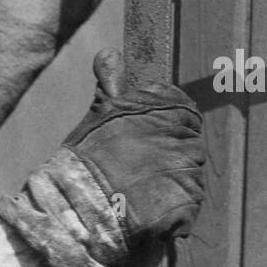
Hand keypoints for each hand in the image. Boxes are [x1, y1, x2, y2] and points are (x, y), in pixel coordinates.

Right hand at [63, 48, 205, 246]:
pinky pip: (187, 208)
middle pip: (189, 146)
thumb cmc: (85, 158)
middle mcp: (184, 137)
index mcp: (168, 109)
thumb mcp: (99, 114)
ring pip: (189, 177)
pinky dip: (169, 214)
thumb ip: (112, 83)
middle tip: (134, 173)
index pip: (184, 112)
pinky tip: (143, 214)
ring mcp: (188, 172)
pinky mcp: (188, 203)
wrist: (77, 205)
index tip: (142, 144)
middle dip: (166, 159)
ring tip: (135, 196)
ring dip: (167, 187)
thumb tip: (109, 52)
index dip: (164, 128)